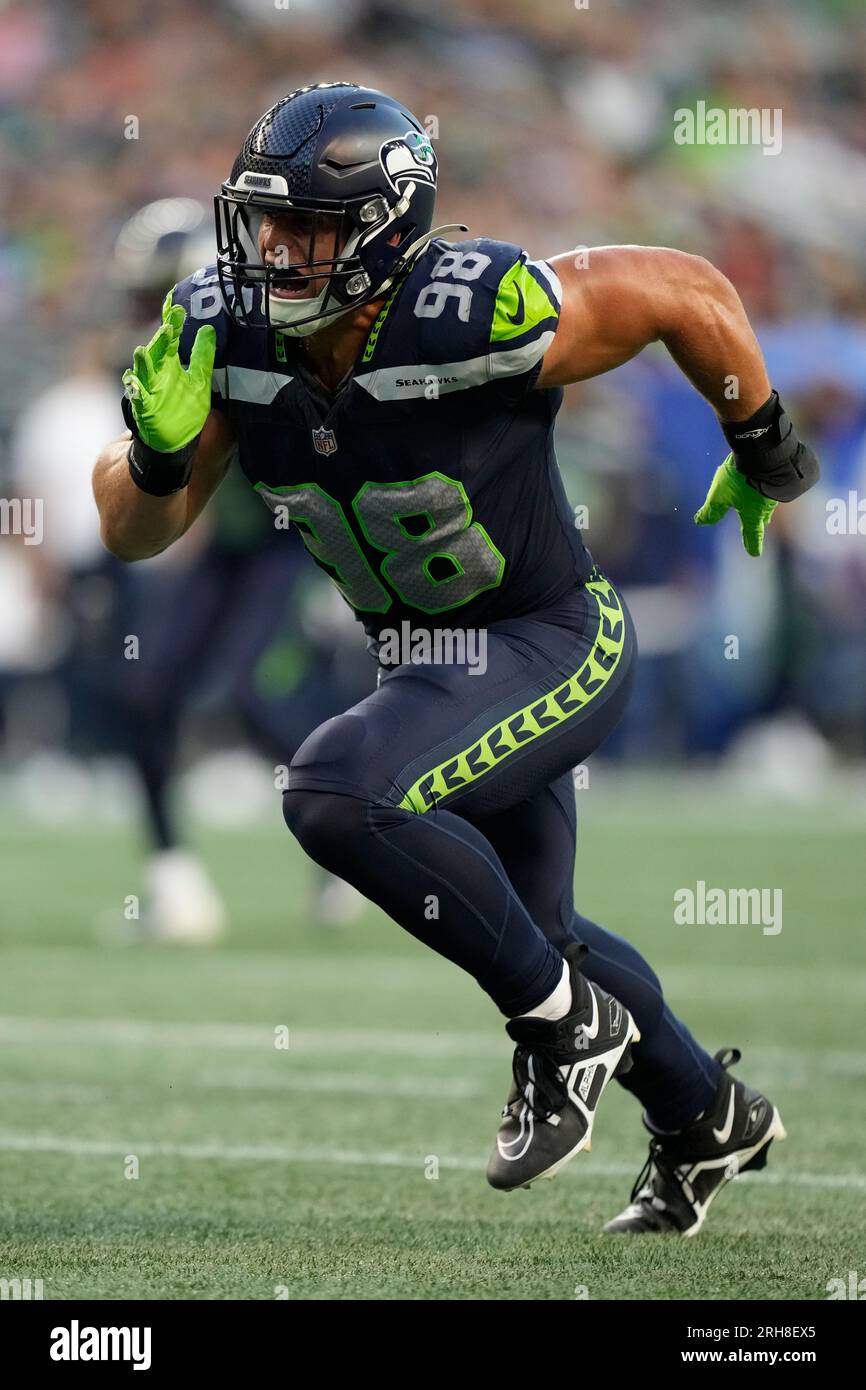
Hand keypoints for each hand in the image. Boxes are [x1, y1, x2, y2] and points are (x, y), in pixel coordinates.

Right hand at [122, 291, 215, 453]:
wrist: (172, 441)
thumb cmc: (184, 410)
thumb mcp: (199, 381)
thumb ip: (202, 356)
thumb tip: (209, 329)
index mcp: (170, 364)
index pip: (171, 338)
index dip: (172, 322)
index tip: (176, 305)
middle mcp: (158, 373)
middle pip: (157, 351)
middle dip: (161, 340)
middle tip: (169, 326)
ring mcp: (149, 389)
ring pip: (143, 372)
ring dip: (143, 362)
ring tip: (143, 351)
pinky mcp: (145, 408)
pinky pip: (138, 398)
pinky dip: (135, 391)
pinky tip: (134, 384)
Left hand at [694, 454, 778, 556]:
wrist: (765, 449)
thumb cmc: (741, 476)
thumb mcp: (720, 494)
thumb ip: (711, 510)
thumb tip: (700, 522)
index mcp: (754, 514)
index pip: (753, 533)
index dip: (752, 544)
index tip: (754, 554)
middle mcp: (767, 505)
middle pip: (762, 518)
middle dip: (758, 525)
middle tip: (756, 531)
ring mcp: (776, 491)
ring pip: (768, 503)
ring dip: (763, 507)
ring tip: (761, 509)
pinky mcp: (781, 477)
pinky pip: (773, 488)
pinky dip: (768, 490)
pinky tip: (767, 485)